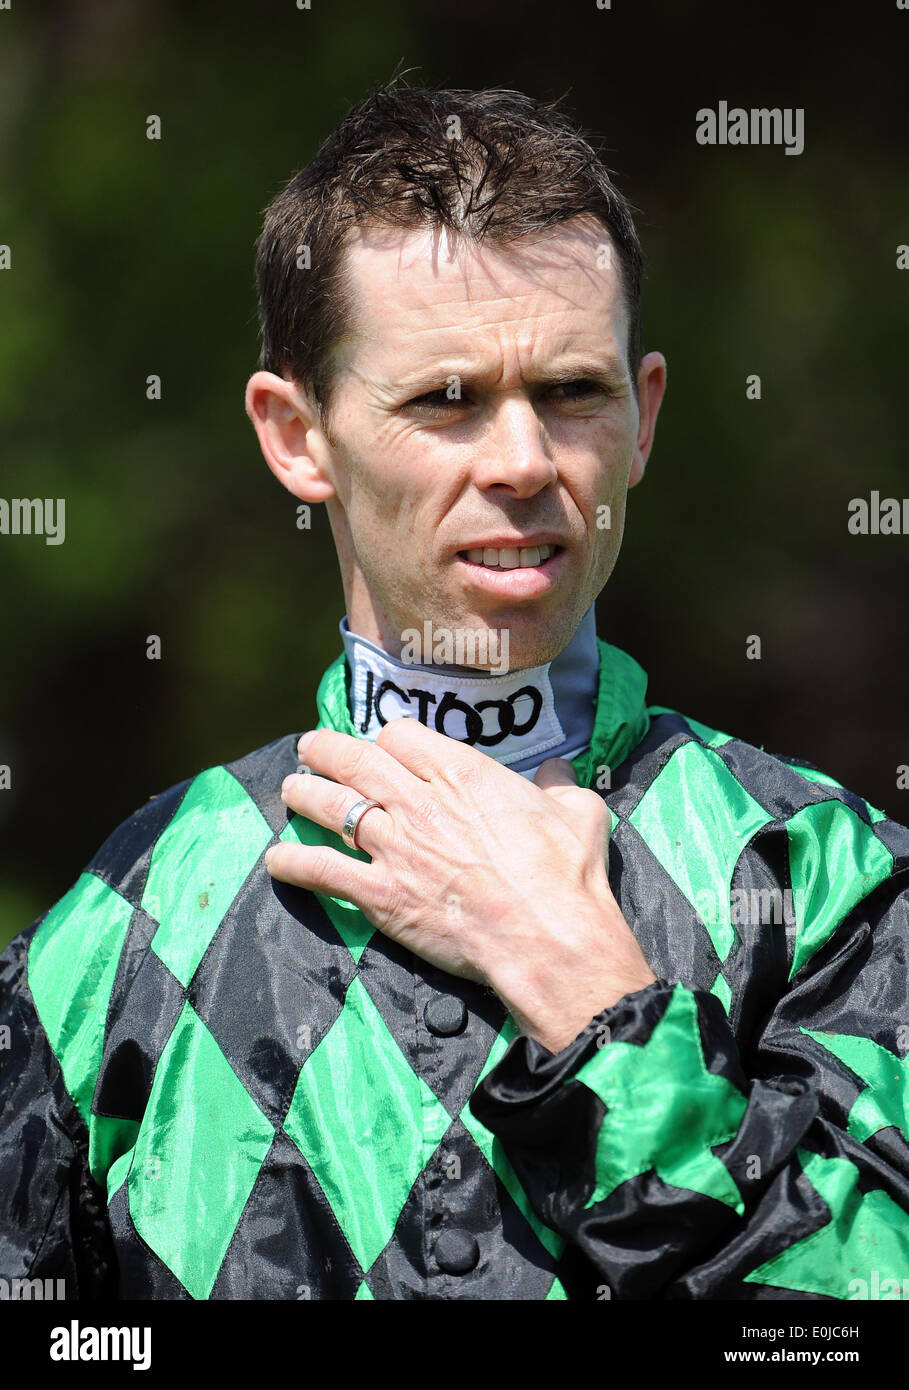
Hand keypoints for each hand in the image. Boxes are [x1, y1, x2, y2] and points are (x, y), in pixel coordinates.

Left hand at [266, 719, 655, 1050]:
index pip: (400, 734)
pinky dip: (293, 864)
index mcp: (460, 772)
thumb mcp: (576, 812)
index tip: (383, 747)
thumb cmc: (565, 873)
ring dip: (303, 793)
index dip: (388, 738)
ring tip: (290, 789)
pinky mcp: (380, 894)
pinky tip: (276, 861)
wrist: (547, 936)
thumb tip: (558, 771)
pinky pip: (322, 871)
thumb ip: (558, 784)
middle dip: (325, 750)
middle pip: (353, 760)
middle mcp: (417, 801)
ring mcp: (393, 846)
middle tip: (310, 749)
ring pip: (329, 806)